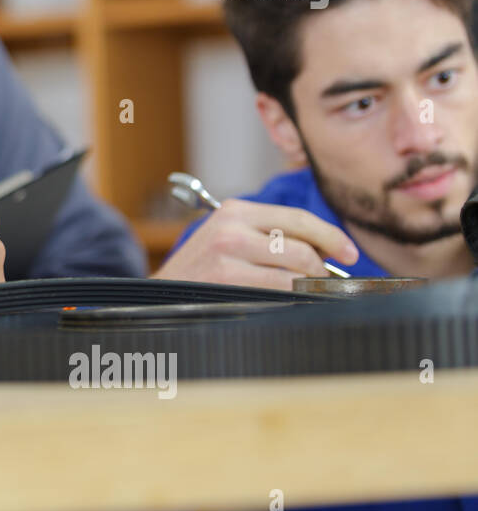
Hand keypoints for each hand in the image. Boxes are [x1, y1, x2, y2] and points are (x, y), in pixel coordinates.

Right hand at [152, 198, 358, 289]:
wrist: (162, 292)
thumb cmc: (202, 267)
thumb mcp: (228, 236)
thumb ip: (269, 234)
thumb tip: (324, 249)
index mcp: (236, 210)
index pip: (298, 218)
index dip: (331, 236)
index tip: (349, 252)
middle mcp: (232, 227)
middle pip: (301, 245)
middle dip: (323, 266)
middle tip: (329, 279)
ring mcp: (228, 253)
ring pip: (294, 269)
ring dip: (310, 284)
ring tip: (307, 291)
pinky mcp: (228, 279)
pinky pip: (279, 290)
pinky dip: (294, 297)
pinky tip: (291, 300)